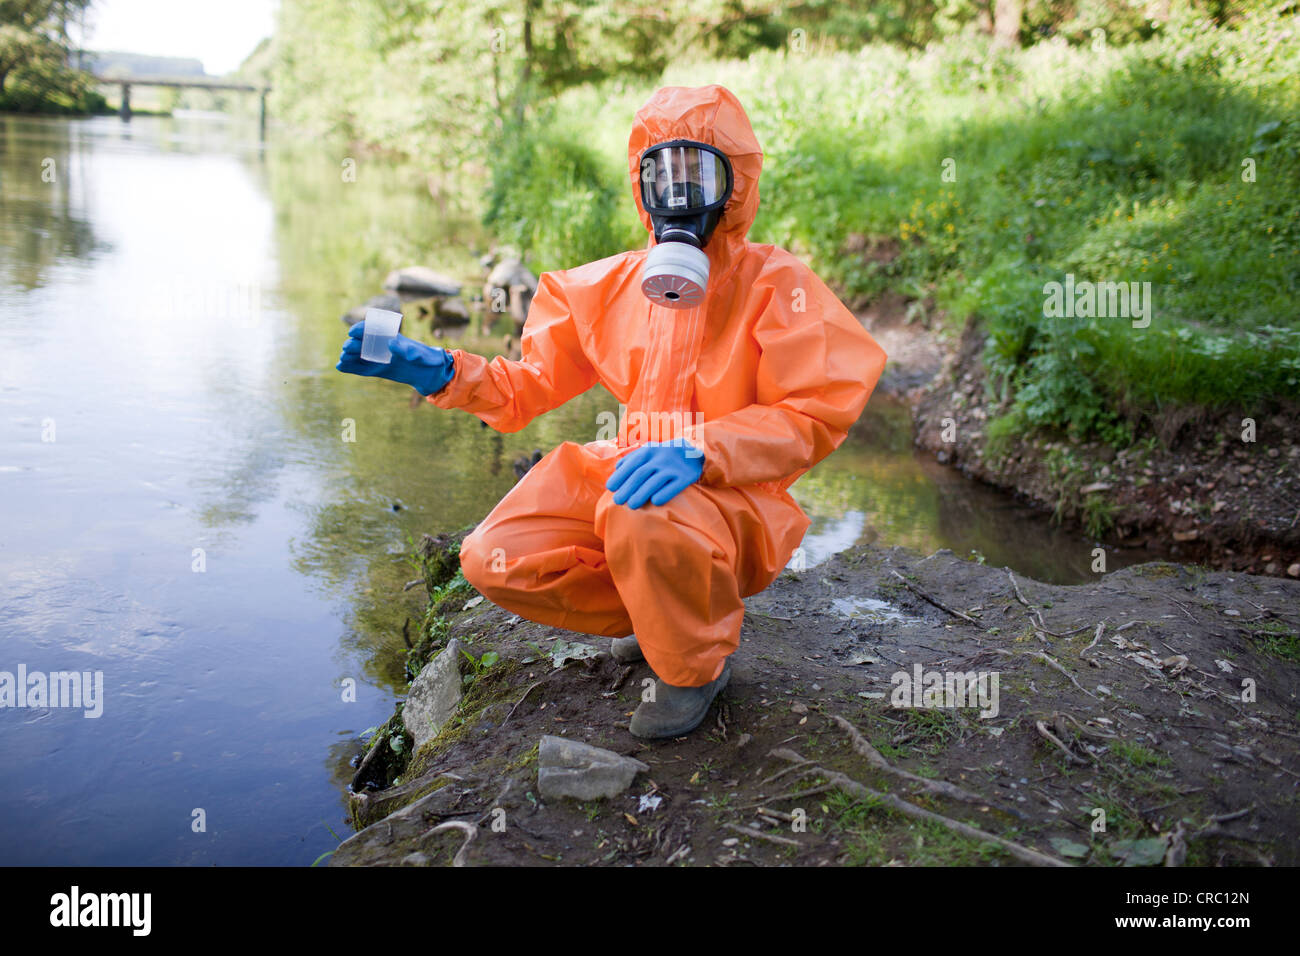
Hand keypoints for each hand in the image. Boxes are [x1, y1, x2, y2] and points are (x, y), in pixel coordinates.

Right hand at [336, 322, 454, 395]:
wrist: (431, 373)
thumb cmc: (428, 359)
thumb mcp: (420, 354)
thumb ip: (407, 350)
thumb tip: (390, 344)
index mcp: (391, 336)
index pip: (372, 329)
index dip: (361, 329)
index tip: (353, 332)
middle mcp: (382, 346)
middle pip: (362, 343)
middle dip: (353, 344)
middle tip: (348, 348)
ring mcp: (379, 358)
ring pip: (360, 355)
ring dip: (349, 356)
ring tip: (342, 360)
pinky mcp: (378, 370)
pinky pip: (362, 368)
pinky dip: (351, 367)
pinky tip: (340, 367)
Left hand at [605, 441, 703, 508]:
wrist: (693, 452)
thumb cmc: (663, 455)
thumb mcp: (649, 450)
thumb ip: (632, 458)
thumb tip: (617, 468)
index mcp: (648, 451)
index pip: (631, 464)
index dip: (620, 476)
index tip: (610, 488)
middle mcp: (660, 458)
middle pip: (640, 474)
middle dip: (627, 488)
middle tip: (618, 501)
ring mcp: (672, 468)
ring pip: (654, 481)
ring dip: (641, 494)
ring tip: (632, 505)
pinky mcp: (685, 477)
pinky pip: (674, 487)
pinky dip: (664, 494)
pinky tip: (655, 502)